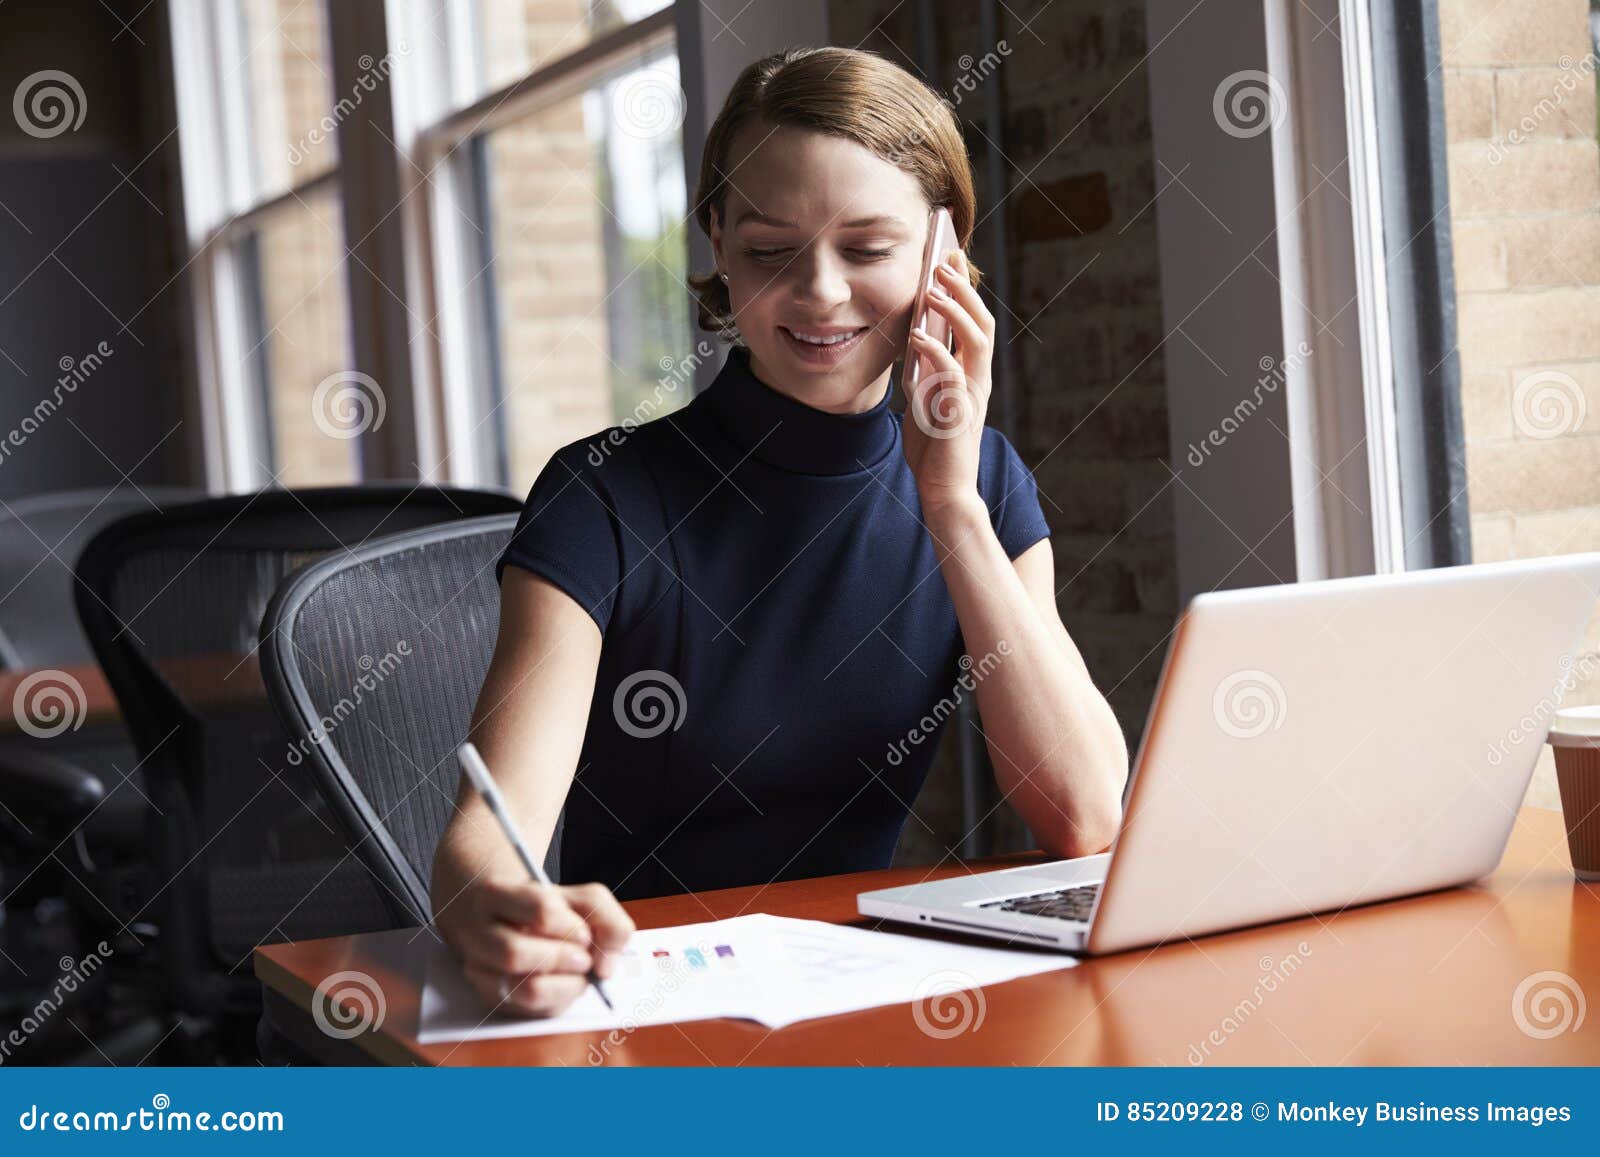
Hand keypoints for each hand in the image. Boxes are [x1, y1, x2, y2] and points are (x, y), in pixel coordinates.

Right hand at [435, 876, 634, 1016]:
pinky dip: (561, 997)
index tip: (584, 933)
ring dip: (567, 983)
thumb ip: (609, 922)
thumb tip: (604, 968)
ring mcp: (481, 971)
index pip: (540, 910)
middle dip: (563, 959)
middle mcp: (478, 933)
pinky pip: (534, 1011)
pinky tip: (563, 981)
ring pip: (526, 989)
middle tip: (583, 957)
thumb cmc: (554, 911)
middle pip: (515, 953)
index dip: (572, 926)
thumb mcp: (584, 899)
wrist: (519, 922)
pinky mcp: (495, 1000)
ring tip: (576, 970)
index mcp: (494, 895)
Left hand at [901, 248, 993, 518]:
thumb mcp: (925, 396)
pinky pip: (952, 373)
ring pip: (977, 339)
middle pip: (982, 321)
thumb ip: (925, 367)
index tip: (948, 255)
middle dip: (963, 287)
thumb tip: (914, 332)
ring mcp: (973, 394)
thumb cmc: (933, 445)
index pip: (974, 320)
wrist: (942, 488)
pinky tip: (916, 336)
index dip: (964, 287)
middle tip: (942, 259)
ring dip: (954, 310)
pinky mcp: (961, 413)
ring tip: (930, 288)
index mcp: (972, 372)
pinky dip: (935, 351)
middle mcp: (979, 378)